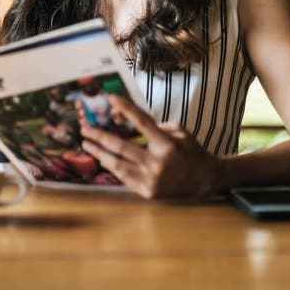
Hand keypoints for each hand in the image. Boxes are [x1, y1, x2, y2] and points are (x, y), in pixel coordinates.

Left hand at [80, 95, 221, 198]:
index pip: (142, 122)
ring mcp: (151, 179)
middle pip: (121, 146)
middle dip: (99, 135)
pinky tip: (101, 157)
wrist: (204, 180)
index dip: (126, 109)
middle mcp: (158, 162)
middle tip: (84, 127)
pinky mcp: (148, 191)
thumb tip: (131, 119)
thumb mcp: (179, 132)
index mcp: (167, 144)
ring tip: (86, 143)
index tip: (111, 97)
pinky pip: (124, 177)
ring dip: (99, 152)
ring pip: (118, 164)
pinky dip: (111, 166)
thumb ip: (156, 126)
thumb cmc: (190, 151)